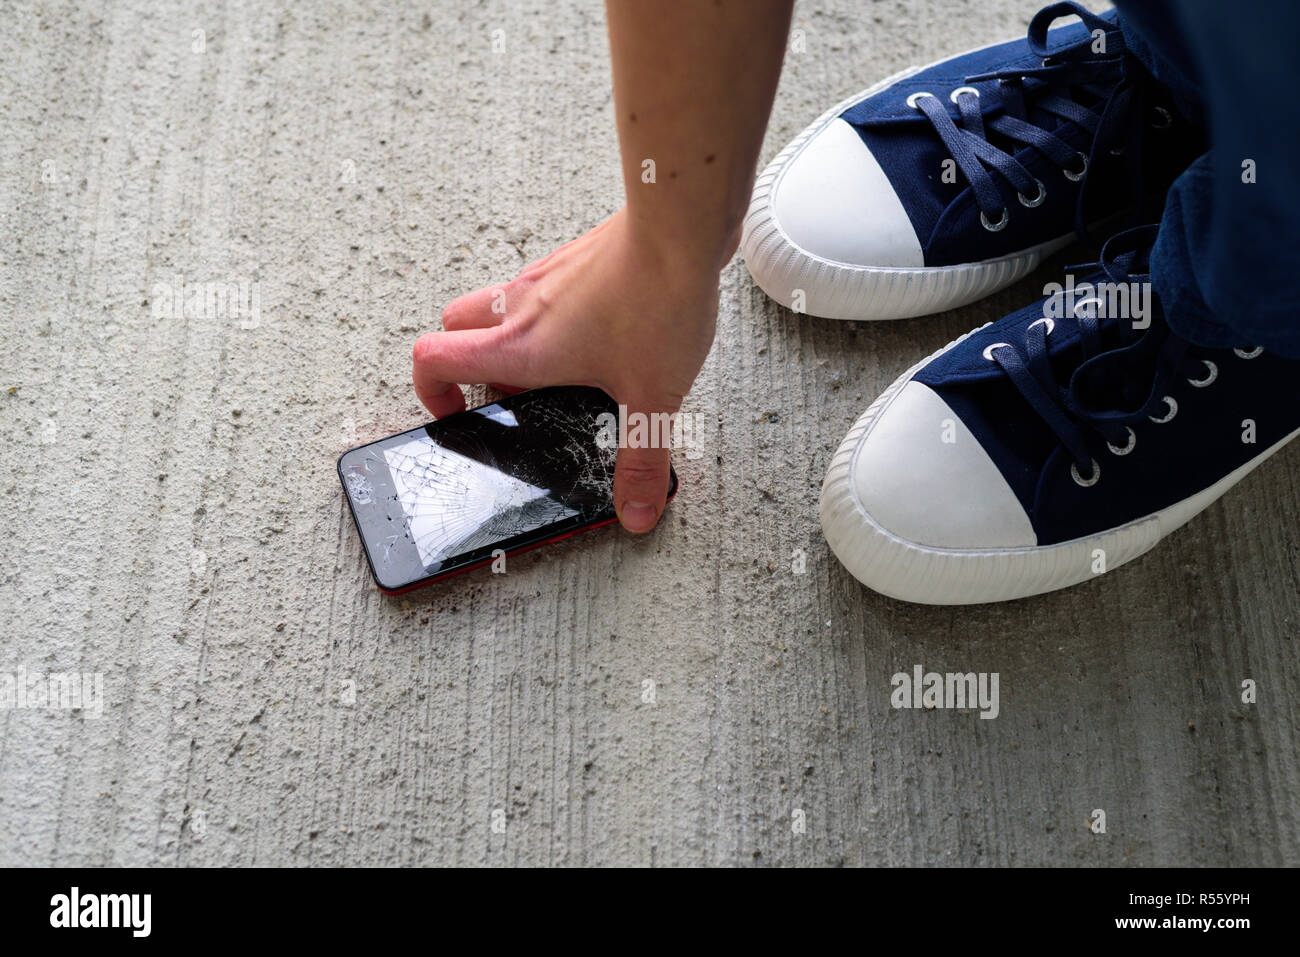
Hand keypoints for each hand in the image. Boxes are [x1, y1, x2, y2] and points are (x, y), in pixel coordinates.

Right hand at [412, 206, 724, 532]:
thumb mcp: (652, 398)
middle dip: (468, 365)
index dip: (429, 392)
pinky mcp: (572, 258)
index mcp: (521, 345)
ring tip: (561, 367)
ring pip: (497, 305)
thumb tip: (637, 511)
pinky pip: (539, 287)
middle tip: (510, 394)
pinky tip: (598, 330)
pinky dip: (548, 312)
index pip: (432, 358)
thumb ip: (642, 460)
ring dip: (511, 337)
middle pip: (455, 329)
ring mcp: (544, 276)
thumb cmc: (657, 298)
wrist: (681, 228)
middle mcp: (520, 306)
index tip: (455, 415)